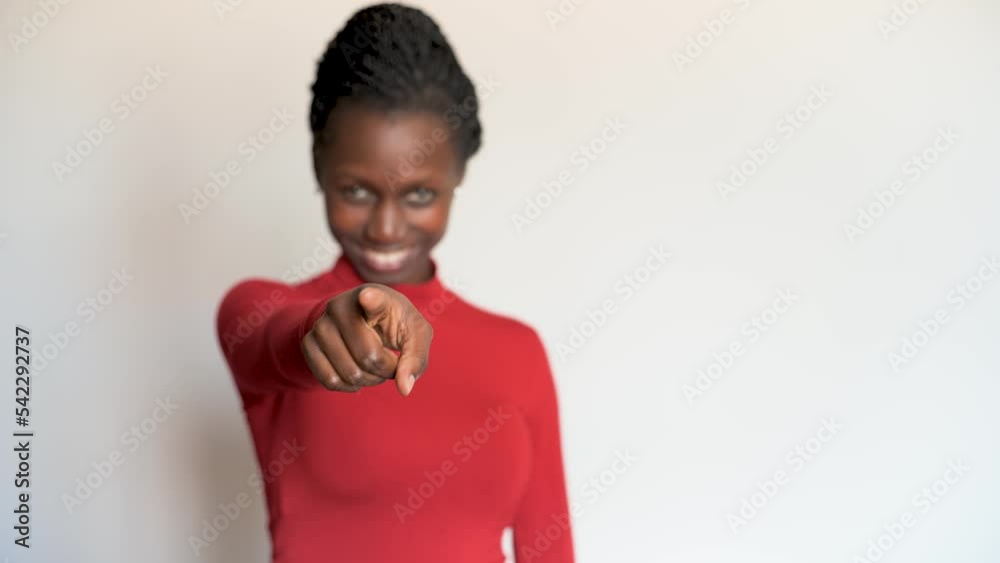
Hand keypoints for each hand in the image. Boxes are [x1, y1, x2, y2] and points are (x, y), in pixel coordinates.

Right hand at [301, 283, 432, 396]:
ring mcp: (320, 324)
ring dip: (370, 380)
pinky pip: (329, 380)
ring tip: (375, 366)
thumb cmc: (395, 323)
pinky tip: (357, 374)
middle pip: (368, 357)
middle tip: (390, 361)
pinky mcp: (308, 343)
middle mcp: (341, 306)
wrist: (363, 317)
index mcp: (374, 296)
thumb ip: (416, 358)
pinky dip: (349, 386)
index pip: (371, 298)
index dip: (370, 299)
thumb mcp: (415, 334)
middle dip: (386, 370)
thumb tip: (404, 388)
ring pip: (349, 373)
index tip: (368, 296)